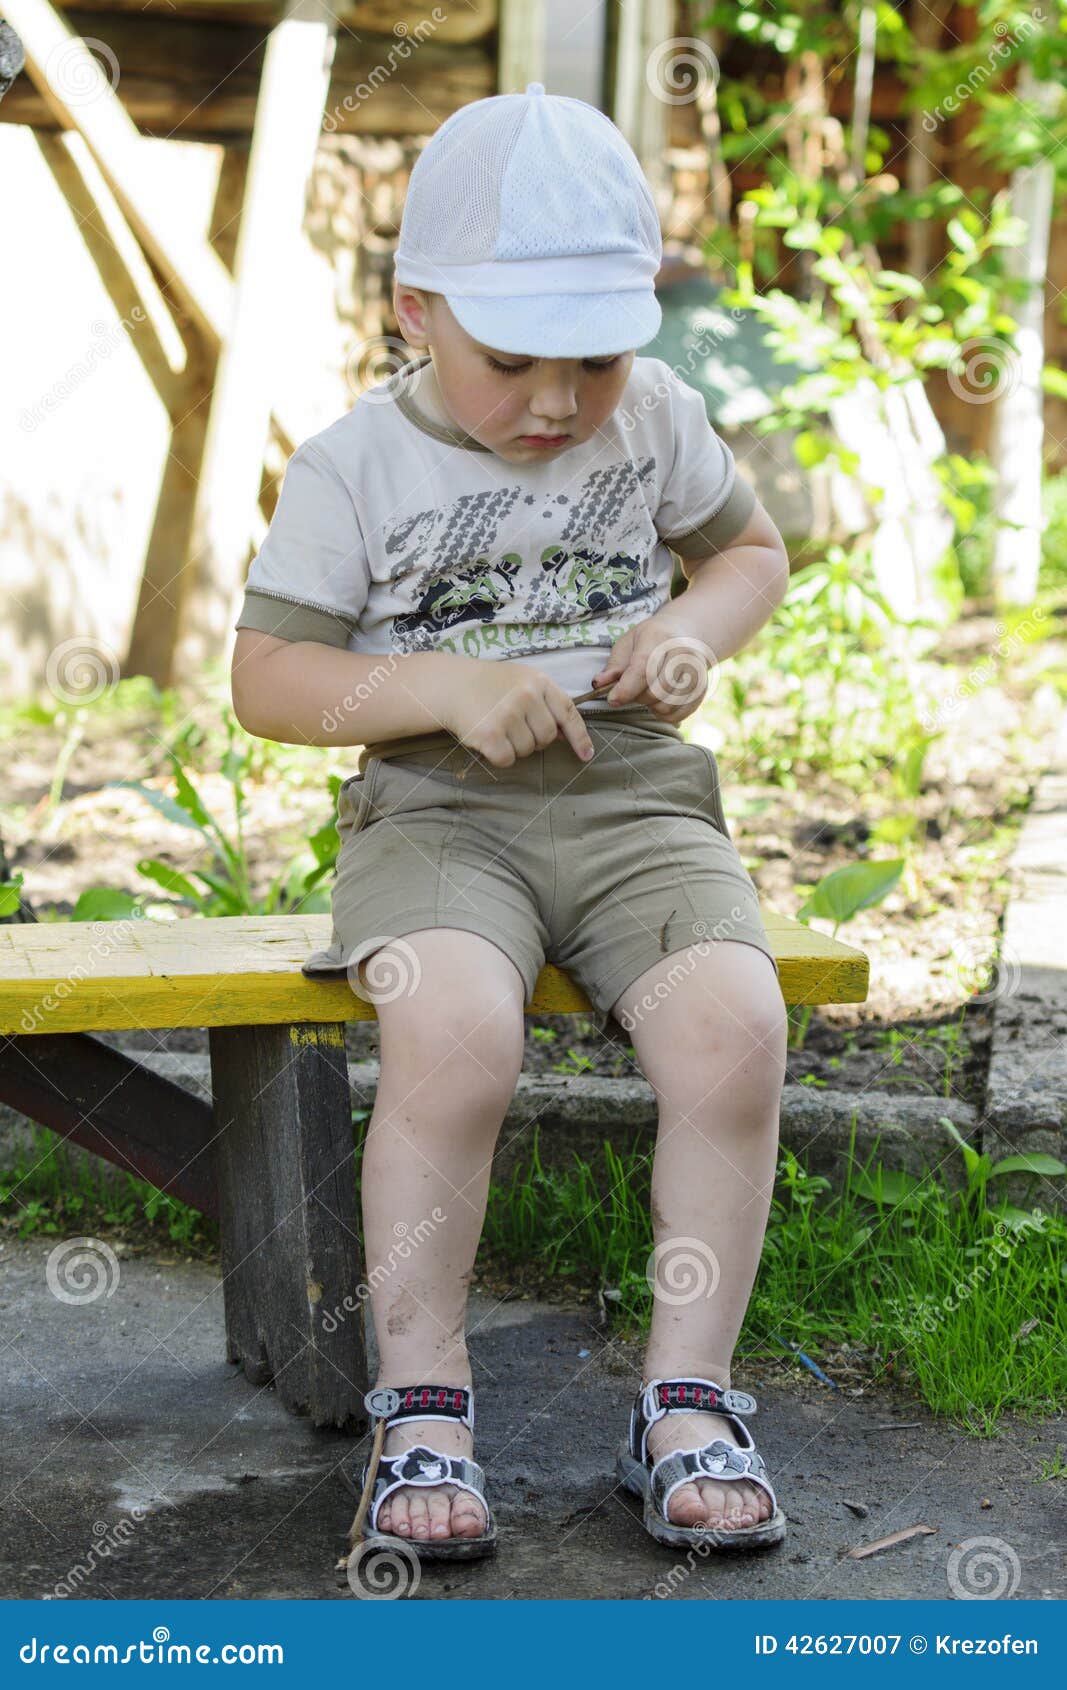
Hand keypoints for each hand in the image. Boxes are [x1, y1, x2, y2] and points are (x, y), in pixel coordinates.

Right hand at [442, 661, 593, 766]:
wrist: (451, 685)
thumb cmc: (491, 685)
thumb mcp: (523, 681)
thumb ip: (547, 703)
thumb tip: (566, 735)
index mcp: (539, 681)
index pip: (568, 713)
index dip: (580, 737)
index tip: (586, 755)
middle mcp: (526, 696)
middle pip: (547, 737)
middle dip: (535, 739)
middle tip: (515, 727)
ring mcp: (507, 715)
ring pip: (528, 750)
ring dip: (516, 747)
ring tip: (499, 727)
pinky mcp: (490, 735)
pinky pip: (507, 759)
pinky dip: (500, 756)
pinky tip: (489, 739)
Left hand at [590, 610, 717, 722]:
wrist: (686, 634)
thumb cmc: (651, 639)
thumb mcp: (628, 643)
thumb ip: (614, 665)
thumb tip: (598, 684)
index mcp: (660, 637)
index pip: (643, 668)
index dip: (626, 689)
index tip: (612, 699)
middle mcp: (683, 654)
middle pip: (655, 691)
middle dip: (637, 697)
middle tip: (633, 690)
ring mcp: (696, 672)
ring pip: (665, 705)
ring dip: (650, 705)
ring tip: (648, 692)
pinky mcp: (702, 689)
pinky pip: (677, 715)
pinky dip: (664, 713)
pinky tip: (660, 700)